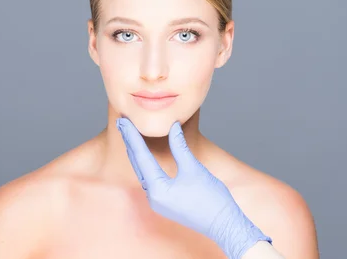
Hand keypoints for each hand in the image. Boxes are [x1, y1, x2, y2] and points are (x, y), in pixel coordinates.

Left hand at [116, 117, 270, 258]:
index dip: (132, 136)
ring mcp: (158, 202)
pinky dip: (146, 164)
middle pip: (137, 164)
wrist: (225, 225)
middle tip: (121, 123)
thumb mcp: (194, 168)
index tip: (123, 121)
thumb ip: (180, 146)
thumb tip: (173, 126)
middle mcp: (153, 198)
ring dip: (137, 153)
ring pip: (142, 172)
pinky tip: (145, 156)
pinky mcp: (165, 203)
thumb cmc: (212, 199)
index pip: (141, 156)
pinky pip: (150, 180)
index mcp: (157, 190)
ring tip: (130, 136)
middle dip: (130, 143)